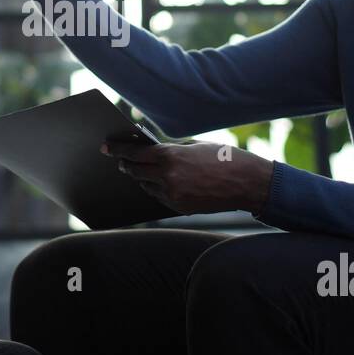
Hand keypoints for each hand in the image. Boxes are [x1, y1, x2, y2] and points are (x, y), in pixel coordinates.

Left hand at [101, 141, 273, 216]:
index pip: (134, 154)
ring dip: (142, 178)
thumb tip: (151, 153)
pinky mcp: (180, 207)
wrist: (247, 183)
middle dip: (126, 165)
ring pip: (147, 186)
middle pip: (136, 172)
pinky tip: (157, 182)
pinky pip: (160, 197)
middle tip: (120, 161)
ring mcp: (173, 195)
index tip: (106, 147)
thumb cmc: (224, 158)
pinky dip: (157, 189)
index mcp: (170, 156)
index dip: (118, 150)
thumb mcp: (195, 147)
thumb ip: (172, 150)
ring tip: (139, 171)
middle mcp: (168, 177)